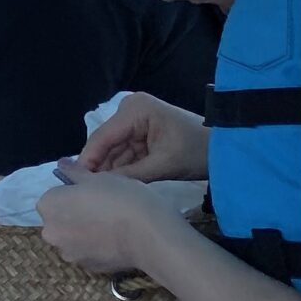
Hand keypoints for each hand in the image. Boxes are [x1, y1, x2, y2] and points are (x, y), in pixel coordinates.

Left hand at [35, 174, 186, 274]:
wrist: (149, 235)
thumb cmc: (121, 198)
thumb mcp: (98, 177)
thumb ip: (75, 173)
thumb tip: (62, 164)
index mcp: (47, 206)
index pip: (54, 196)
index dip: (74, 193)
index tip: (94, 194)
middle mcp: (50, 232)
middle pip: (60, 219)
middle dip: (75, 215)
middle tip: (104, 209)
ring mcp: (68, 253)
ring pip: (73, 238)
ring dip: (85, 233)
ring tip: (112, 226)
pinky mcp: (87, 268)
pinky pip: (88, 253)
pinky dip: (97, 248)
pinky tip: (117, 241)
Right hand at [75, 92, 209, 182]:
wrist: (226, 149)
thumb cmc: (197, 152)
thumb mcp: (163, 165)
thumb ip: (128, 175)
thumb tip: (97, 187)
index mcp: (135, 109)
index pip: (103, 137)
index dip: (88, 160)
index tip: (74, 182)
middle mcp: (130, 109)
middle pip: (105, 142)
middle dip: (99, 166)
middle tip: (86, 191)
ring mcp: (135, 120)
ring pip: (113, 149)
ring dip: (110, 169)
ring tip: (98, 192)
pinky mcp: (141, 131)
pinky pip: (124, 151)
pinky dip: (122, 167)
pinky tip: (113, 184)